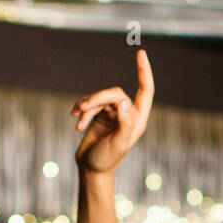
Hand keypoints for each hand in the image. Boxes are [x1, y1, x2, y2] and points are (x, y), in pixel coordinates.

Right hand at [71, 49, 154, 174]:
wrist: (90, 169)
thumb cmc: (106, 159)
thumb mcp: (117, 144)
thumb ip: (124, 124)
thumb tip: (125, 102)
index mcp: (137, 120)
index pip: (145, 90)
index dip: (144, 72)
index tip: (140, 54)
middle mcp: (128, 114)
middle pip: (114, 93)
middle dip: (97, 99)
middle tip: (82, 109)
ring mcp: (114, 113)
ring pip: (100, 97)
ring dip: (87, 105)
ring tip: (77, 117)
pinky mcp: (100, 114)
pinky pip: (90, 103)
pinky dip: (82, 110)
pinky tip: (76, 122)